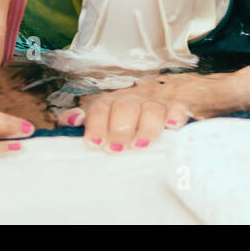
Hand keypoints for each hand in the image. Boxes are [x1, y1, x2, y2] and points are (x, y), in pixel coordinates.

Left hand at [70, 90, 190, 151]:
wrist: (141, 113)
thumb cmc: (113, 125)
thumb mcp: (92, 122)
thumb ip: (76, 120)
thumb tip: (72, 120)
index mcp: (108, 104)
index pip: (100, 109)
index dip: (97, 125)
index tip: (96, 144)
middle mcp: (131, 101)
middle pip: (126, 108)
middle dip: (121, 129)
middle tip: (117, 149)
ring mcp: (153, 104)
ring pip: (152, 109)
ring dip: (146, 127)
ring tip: (140, 145)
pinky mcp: (173, 109)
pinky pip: (178, 108)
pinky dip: (176, 115)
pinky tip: (171, 126)